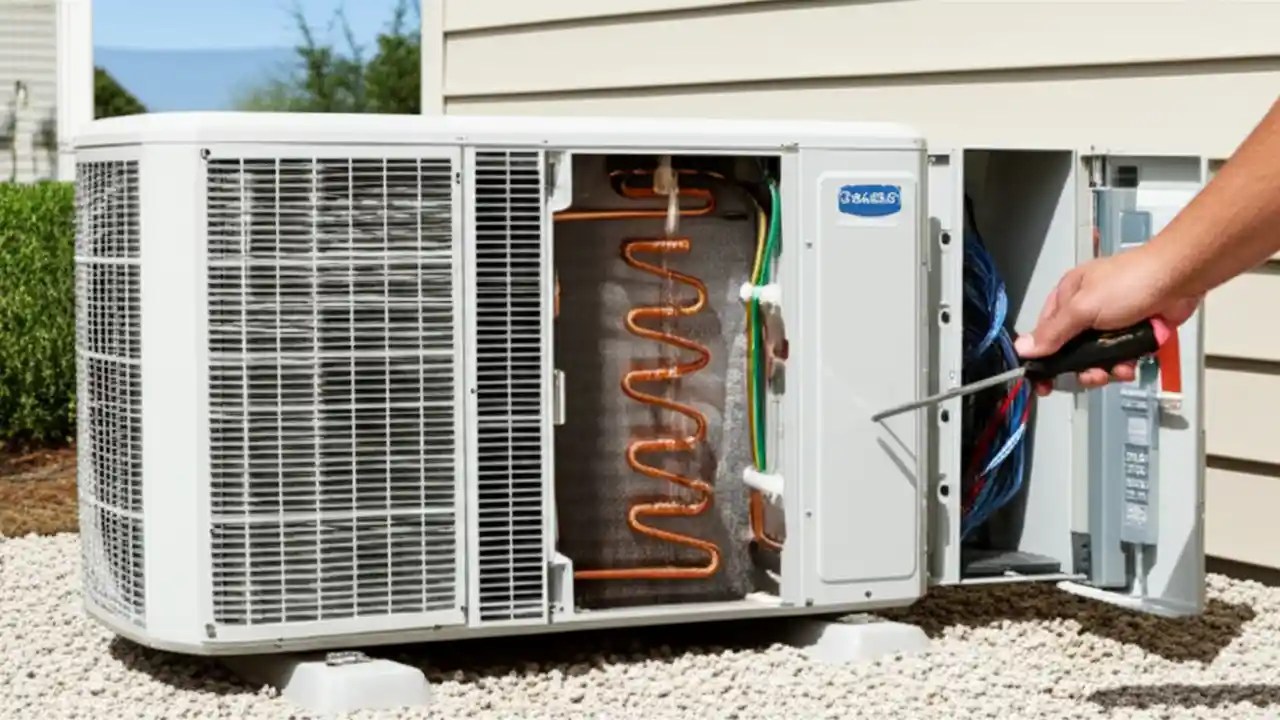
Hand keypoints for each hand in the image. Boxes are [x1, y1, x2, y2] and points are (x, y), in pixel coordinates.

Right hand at [1013, 246, 1198, 395]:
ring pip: (1096, 359)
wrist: (1180, 278)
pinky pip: (1120, 359)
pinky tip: (1131, 365)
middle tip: (1091, 375)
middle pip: (1071, 352)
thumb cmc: (1129, 283)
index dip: (1042, 359)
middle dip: (1080, 368)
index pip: (1045, 334)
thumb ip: (1053, 333)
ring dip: (1105, 370)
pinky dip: (1124, 366)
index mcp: (1067, 298)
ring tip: (1116, 370)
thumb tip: (1022, 349)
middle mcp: (1085, 311)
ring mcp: (1110, 324)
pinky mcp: (1132, 334)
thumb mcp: (1083, 308)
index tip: (1042, 383)